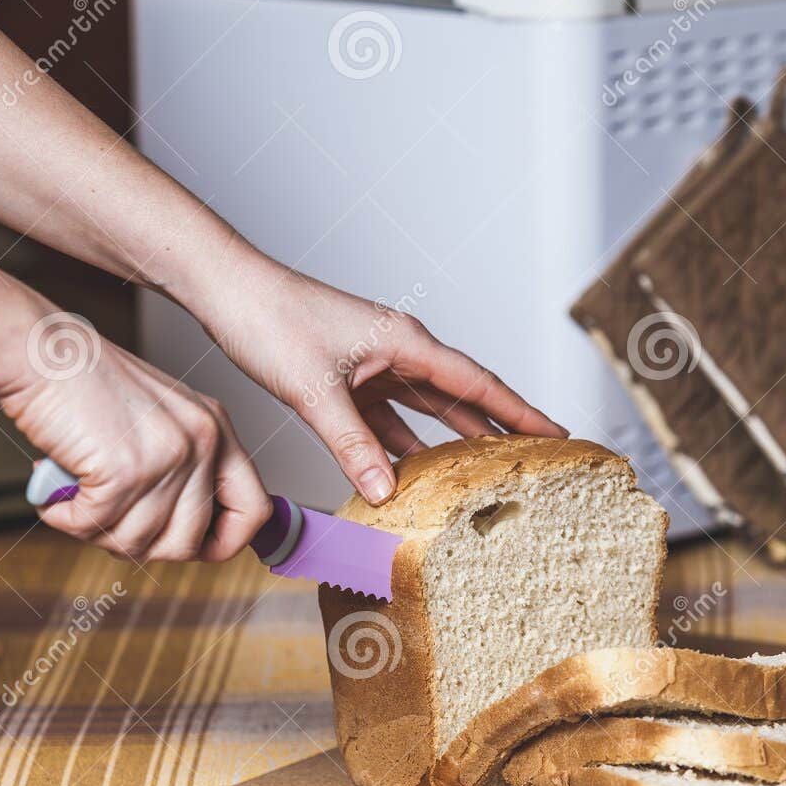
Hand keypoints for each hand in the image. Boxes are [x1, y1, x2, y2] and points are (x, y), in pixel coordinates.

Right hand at [0, 319, 271, 561]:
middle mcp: (203, 442)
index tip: (193, 551)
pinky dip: (67, 519)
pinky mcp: (126, 472)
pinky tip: (57, 495)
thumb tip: (182, 539)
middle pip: (187, 543)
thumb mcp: (157, 421)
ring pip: (137, 543)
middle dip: (139, 544)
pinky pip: (97, 528)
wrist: (40, 351)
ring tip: (74, 497)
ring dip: (96, 530)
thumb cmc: (85, 385)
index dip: (224, 544)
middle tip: (105, 519)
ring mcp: (169, 457)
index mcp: (216, 429)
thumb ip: (179, 472)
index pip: (254, 511)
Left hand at [192, 259, 567, 504]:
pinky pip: (389, 420)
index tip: (557, 433)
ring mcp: (376, 366)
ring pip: (427, 411)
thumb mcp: (316, 391)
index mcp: (406, 343)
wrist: (229, 293)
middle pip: (463, 397)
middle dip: (499, 428)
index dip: (520, 412)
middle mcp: (399, 352)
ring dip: (452, 442)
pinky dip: (401, 447)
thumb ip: (353, 444)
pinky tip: (410, 476)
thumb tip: (386, 492)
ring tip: (485, 475)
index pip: (478, 383)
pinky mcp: (351, 380)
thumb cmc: (272, 321)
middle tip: (536, 460)